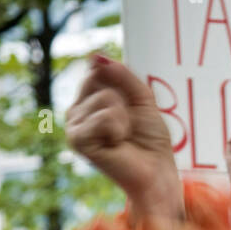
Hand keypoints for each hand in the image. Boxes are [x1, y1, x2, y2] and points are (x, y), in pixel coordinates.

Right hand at [66, 56, 181, 218]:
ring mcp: (74, 125)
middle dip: (124, 100)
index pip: (99, 69)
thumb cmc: (150, 139)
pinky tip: (117, 143)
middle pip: (98, 79)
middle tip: (128, 125)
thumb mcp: (142, 98)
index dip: (123, 84)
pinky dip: (118, 128)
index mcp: (89, 100)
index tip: (131, 107)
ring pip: (104, 97)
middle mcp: (76, 110)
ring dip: (124, 117)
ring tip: (123, 136)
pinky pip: (104, 116)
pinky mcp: (77, 139)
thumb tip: (95, 57)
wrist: (156, 172)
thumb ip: (122, 74)